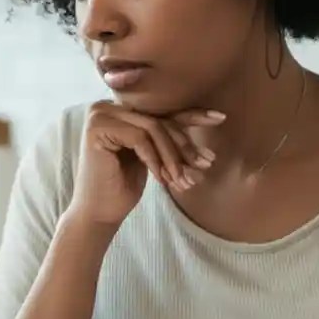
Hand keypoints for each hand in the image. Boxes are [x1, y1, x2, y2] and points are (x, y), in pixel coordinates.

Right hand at [67, 101, 225, 226]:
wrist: (98, 213)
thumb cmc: (123, 186)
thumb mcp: (154, 156)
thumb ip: (169, 134)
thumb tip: (214, 117)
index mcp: (119, 109)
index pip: (161, 111)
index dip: (192, 115)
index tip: (220, 118)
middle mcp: (107, 106)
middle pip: (159, 120)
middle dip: (185, 145)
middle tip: (205, 164)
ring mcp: (100, 115)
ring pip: (153, 128)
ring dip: (173, 157)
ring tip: (185, 180)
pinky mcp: (97, 128)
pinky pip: (140, 138)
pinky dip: (155, 160)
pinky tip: (162, 180)